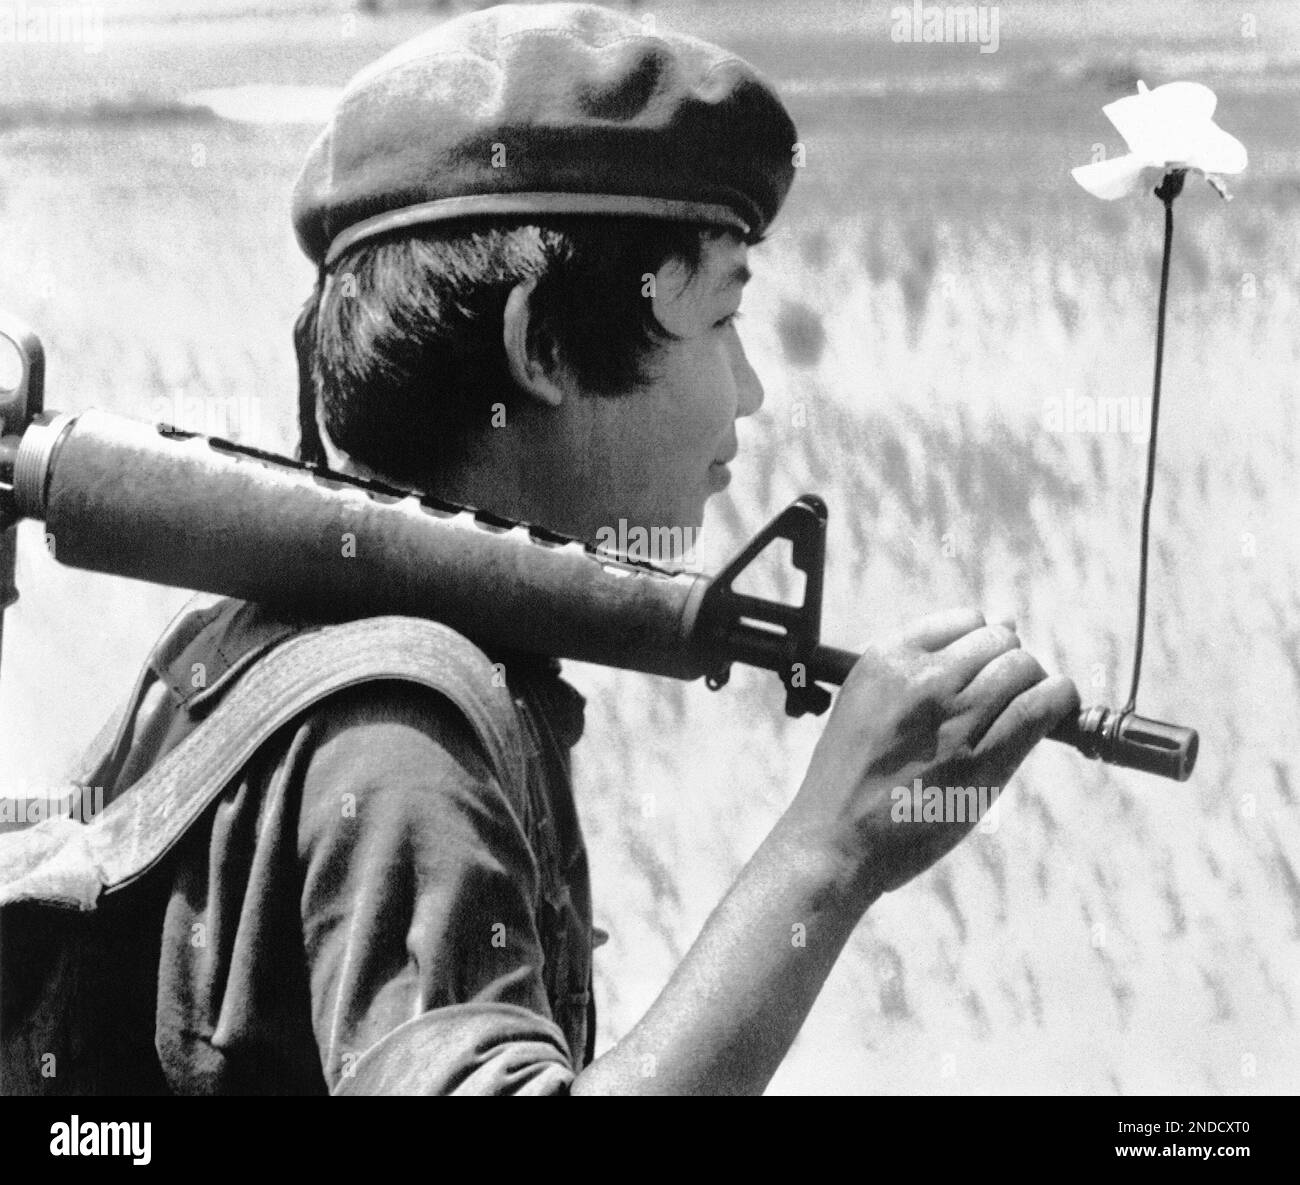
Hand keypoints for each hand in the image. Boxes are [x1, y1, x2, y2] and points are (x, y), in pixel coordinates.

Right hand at [788, 608, 1078, 899]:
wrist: (835, 838)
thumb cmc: (855, 775)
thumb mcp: (867, 701)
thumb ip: (921, 666)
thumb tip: (1003, 623)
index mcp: (887, 659)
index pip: (966, 621)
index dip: (983, 645)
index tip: (983, 672)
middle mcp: (923, 678)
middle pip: (1000, 641)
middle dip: (1010, 663)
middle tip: (1005, 699)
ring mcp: (954, 716)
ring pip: (1023, 668)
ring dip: (1035, 683)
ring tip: (1028, 709)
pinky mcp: (984, 758)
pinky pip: (1040, 706)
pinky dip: (1060, 701)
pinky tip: (1058, 710)